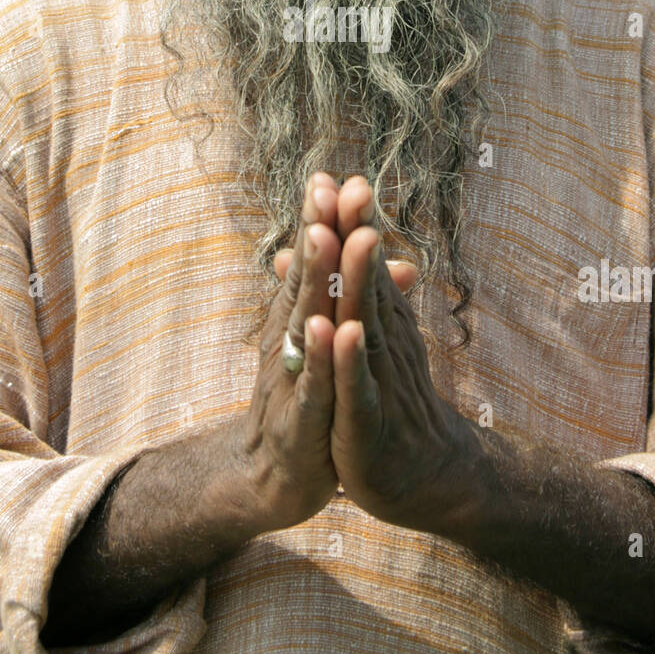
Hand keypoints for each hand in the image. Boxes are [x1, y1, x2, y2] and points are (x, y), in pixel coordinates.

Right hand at [239, 172, 341, 532]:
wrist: (274, 477)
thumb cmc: (305, 400)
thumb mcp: (326, 344)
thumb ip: (347, 295)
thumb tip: (380, 249)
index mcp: (296, 320)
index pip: (310, 266)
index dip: (318, 222)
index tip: (330, 175)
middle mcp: (288, 341)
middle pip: (305, 281)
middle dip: (318, 234)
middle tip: (327, 189)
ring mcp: (290, 379)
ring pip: (303, 323)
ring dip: (314, 279)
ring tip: (323, 237)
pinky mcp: (302, 421)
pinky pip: (312, 385)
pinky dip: (319, 356)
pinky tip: (329, 328)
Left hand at [329, 177, 479, 532]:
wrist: (421, 473)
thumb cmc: (388, 398)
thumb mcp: (367, 340)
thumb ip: (352, 290)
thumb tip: (331, 240)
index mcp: (380, 321)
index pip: (363, 265)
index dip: (349, 221)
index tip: (332, 177)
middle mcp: (384, 340)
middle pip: (365, 281)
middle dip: (353, 234)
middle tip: (344, 188)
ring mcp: (379, 379)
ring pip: (366, 322)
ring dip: (358, 282)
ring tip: (352, 239)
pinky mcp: (368, 420)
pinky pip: (357, 384)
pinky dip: (349, 357)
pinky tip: (341, 331)